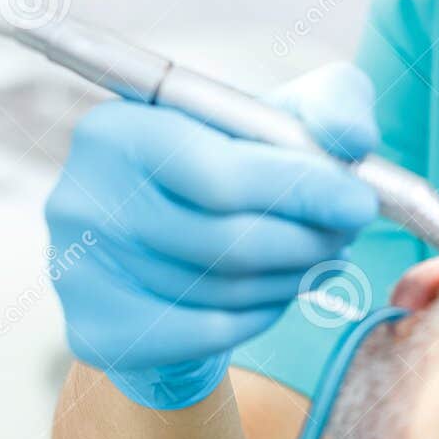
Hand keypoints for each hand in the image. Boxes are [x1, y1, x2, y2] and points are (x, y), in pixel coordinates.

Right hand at [45, 64, 379, 408]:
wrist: (166, 246)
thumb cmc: (232, 166)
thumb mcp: (284, 118)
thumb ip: (332, 106)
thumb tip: (354, 141)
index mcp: (120, 128)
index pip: (220, 174)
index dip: (301, 192)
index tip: (360, 204)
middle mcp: (81, 196)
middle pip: (225, 239)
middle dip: (307, 240)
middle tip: (343, 236)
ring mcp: (77, 269)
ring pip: (222, 289)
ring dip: (292, 277)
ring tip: (317, 259)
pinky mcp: (92, 330)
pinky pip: (204, 333)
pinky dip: (259, 315)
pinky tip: (277, 292)